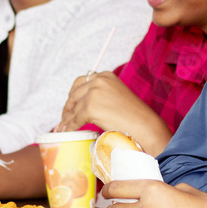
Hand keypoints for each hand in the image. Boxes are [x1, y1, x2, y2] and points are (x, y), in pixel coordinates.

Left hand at [55, 72, 171, 154]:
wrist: (144, 125)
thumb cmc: (134, 115)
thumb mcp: (116, 96)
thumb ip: (102, 94)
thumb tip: (84, 103)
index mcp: (105, 75)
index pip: (81, 82)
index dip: (73, 95)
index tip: (70, 104)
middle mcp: (98, 80)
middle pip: (74, 94)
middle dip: (68, 107)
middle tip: (64, 118)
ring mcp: (93, 93)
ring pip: (74, 108)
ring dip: (66, 119)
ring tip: (62, 127)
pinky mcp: (90, 107)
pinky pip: (75, 119)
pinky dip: (70, 126)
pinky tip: (68, 131)